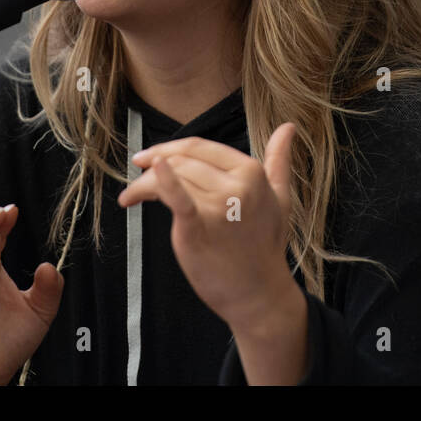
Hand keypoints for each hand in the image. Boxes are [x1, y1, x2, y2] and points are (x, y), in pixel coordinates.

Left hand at [118, 123, 298, 332]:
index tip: (152, 157)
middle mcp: (237, 184)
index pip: (201, 147)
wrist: (258, 294)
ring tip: (132, 196)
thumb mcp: (279, 197)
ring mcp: (218, 206)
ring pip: (172, 177)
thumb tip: (289, 126)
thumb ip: (280, 160)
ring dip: (143, 183)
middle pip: (182, 160)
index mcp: (252, 172)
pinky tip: (150, 172)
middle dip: (154, 162)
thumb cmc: (265, 246)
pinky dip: (162, 182)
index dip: (171, 148)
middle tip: (137, 170)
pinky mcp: (198, 228)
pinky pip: (177, 198)